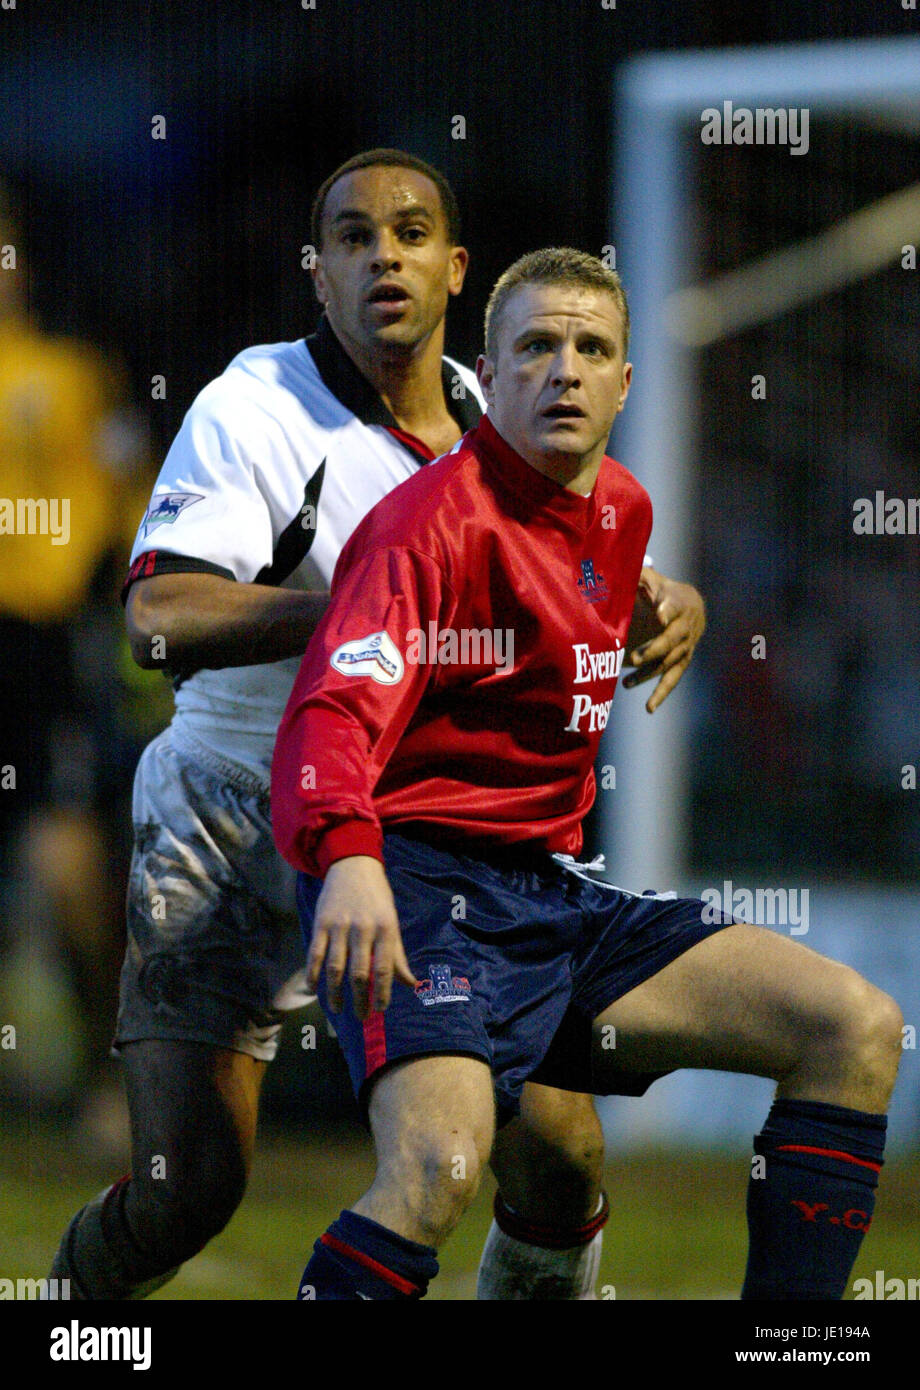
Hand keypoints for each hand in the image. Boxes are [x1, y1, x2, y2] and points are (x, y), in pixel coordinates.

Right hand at [307, 856, 417, 1018]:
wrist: (353, 865)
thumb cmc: (377, 898)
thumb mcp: (392, 922)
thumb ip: (397, 955)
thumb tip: (411, 984)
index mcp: (385, 929)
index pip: (384, 969)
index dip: (382, 993)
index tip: (380, 1009)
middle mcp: (363, 928)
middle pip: (358, 973)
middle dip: (359, 999)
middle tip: (361, 1016)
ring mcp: (339, 926)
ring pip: (335, 967)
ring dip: (335, 992)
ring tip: (338, 1008)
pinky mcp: (321, 922)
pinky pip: (314, 954)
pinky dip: (313, 974)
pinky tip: (315, 989)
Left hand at [622, 568, 705, 713]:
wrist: (692, 604)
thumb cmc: (665, 591)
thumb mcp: (654, 580)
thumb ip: (642, 577)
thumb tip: (629, 572)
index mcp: (680, 603)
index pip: (674, 605)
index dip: (667, 608)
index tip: (660, 612)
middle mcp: (686, 627)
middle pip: (672, 640)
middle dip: (654, 648)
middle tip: (635, 656)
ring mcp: (686, 647)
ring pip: (669, 663)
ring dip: (649, 673)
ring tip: (627, 683)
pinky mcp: (682, 662)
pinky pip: (672, 679)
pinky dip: (661, 693)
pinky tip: (648, 707)